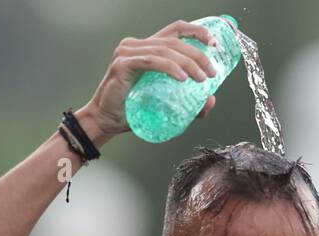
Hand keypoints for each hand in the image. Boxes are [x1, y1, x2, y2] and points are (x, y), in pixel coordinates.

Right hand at [76, 20, 219, 139]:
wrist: (105, 122)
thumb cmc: (130, 112)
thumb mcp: (164, 103)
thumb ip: (188, 101)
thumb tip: (210, 100)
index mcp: (147, 47)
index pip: (175, 30)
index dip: (197, 32)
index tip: (213, 44)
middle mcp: (136, 44)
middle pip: (174, 40)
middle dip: (198, 54)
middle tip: (210, 73)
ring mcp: (128, 52)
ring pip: (165, 50)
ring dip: (188, 63)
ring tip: (200, 79)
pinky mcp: (122, 64)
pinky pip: (151, 61)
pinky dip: (169, 68)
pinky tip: (182, 79)